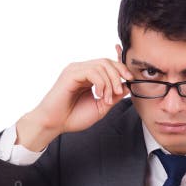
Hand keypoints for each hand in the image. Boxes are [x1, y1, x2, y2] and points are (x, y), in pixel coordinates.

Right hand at [16, 46, 132, 150]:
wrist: (54, 124)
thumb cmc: (73, 117)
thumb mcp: (100, 107)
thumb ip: (113, 96)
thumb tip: (127, 86)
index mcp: (88, 76)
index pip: (108, 64)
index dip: (121, 68)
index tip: (130, 79)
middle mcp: (81, 70)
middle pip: (107, 62)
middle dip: (118, 75)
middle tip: (118, 92)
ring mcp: (75, 70)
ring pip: (101, 65)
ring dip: (109, 82)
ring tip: (106, 98)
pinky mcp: (71, 74)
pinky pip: (92, 71)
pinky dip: (101, 83)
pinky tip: (98, 95)